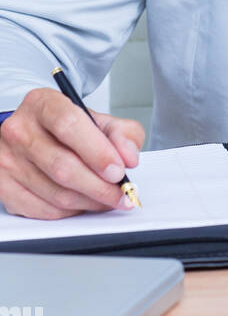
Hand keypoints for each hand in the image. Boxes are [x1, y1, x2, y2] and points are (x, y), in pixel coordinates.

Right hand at [0, 87, 144, 218]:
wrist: (36, 133)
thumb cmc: (68, 128)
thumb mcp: (98, 120)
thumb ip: (122, 133)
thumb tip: (128, 157)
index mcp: (42, 104)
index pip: (69, 125)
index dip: (97, 151)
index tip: (118, 170)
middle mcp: (19, 130)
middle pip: (62, 166)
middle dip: (99, 186)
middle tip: (121, 194)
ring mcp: (7, 160)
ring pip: (55, 193)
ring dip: (89, 202)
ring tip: (108, 199)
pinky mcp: (4, 187)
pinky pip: (43, 210)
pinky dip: (70, 212)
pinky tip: (84, 203)